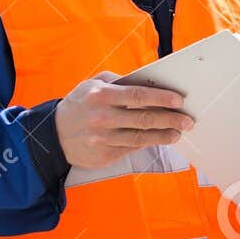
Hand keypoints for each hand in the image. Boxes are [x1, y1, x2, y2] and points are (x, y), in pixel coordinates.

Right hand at [54, 72, 192, 169]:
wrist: (52, 135)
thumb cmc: (79, 104)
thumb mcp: (93, 84)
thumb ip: (120, 82)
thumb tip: (150, 83)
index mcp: (101, 96)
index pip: (138, 96)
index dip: (161, 98)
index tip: (179, 100)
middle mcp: (102, 118)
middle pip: (144, 119)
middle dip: (170, 120)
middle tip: (187, 121)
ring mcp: (102, 139)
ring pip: (140, 138)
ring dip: (163, 136)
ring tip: (177, 133)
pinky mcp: (102, 156)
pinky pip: (130, 148)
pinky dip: (146, 143)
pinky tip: (158, 139)